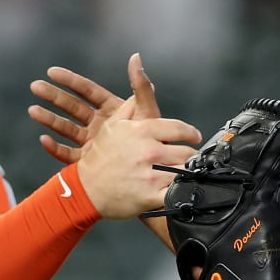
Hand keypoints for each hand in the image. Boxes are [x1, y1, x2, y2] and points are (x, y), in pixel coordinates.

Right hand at [30, 53, 158, 163]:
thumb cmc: (156, 144)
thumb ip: (140, 87)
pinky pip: (68, 154)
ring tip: (33, 111)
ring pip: (66, 128)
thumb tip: (136, 57)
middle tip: (35, 87)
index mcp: (111, 110)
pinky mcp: (89, 161)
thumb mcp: (147, 113)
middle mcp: (99, 124)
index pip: (87, 91)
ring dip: (49, 119)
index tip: (52, 72)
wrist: (155, 176)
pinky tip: (44, 140)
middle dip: (53, 96)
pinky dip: (55, 148)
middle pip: (72, 107)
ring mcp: (92, 143)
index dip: (70, 81)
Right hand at [75, 96, 201, 218]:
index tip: (193, 137)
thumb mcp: (112, 126)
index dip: (190, 133)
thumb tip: (149, 83)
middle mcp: (148, 152)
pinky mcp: (151, 196)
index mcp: (142, 131)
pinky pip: (176, 193)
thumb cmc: (99, 159)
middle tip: (182, 159)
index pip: (179, 129)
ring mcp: (151, 175)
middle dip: (186, 156)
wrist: (85, 190)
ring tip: (178, 175)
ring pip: (184, 172)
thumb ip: (132, 106)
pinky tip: (174, 189)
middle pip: (186, 152)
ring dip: (184, 174)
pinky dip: (179, 192)